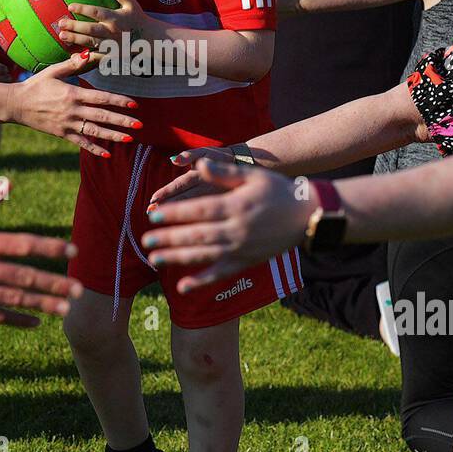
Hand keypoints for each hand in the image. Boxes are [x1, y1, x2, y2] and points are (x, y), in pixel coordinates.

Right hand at [0, 185, 82, 326]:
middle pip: (24, 278)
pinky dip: (15, 320)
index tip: (72, 251)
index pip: (23, 245)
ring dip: (42, 305)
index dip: (50, 248)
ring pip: (13, 300)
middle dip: (54, 284)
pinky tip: (35, 323)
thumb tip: (9, 185)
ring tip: (66, 310)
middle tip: (80, 290)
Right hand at [6, 51, 140, 155]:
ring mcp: (68, 124)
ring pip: (95, 132)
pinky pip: (81, 143)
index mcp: (73, 94)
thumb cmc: (35, 85)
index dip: (119, 101)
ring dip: (113, 136)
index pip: (101, 98)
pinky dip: (94, 149)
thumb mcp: (53, 71)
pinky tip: (107, 154)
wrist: (16, 104)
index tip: (134, 104)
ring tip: (130, 139)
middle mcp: (73, 111)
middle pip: (102, 116)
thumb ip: (72, 64)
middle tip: (140, 124)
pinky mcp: (62, 134)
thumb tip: (89, 53)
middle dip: (122, 121)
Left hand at [57, 0, 155, 49]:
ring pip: (91, 42)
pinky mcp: (112, 54)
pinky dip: (86, 56)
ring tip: (62, 36)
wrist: (150, 39)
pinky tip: (74, 55)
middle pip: (90, 29)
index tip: (70, 6)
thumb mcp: (132, 4)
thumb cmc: (138, 19)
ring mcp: (112, 44)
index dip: (83, 9)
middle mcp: (112, 31)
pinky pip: (97, 56)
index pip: (97, 12)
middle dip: (75, 26)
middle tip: (60, 23)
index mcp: (116, 18)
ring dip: (76, 39)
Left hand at [140, 157, 310, 290]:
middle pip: (196, 234)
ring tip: (154, 258)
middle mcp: (236, 229)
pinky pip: (220, 273)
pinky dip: (201, 281)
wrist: (307, 216)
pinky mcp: (246, 262)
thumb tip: (197, 165)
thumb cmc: (278, 190)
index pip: (198, 210)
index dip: (174, 212)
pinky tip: (182, 286)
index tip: (152, 213)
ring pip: (204, 255)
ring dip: (177, 258)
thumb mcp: (253, 175)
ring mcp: (241, 248)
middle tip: (145, 239)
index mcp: (235, 206)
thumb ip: (224, 173)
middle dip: (168, 237)